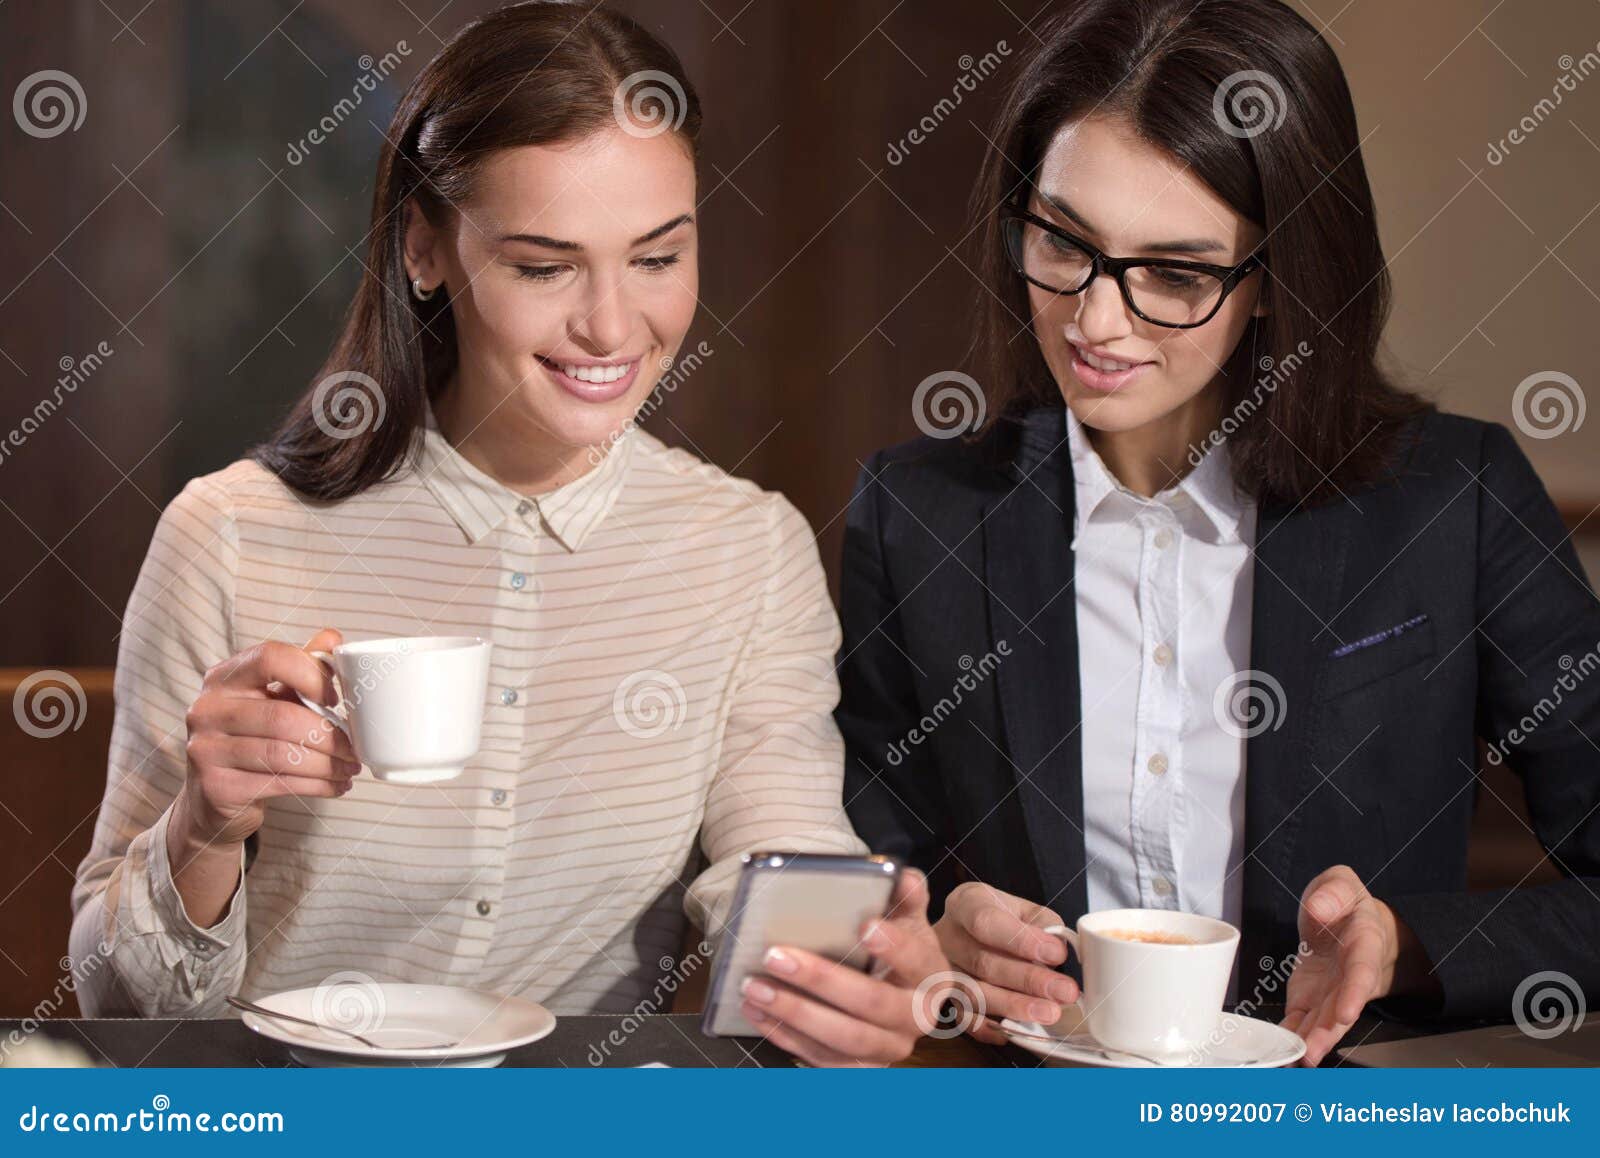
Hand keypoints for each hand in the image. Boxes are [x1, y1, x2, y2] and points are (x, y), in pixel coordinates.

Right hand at [168, 628, 360, 924]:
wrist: (212, 797)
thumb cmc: (249, 738)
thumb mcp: (271, 697)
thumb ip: (300, 667)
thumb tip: (333, 639)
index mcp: (223, 678)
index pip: (270, 657)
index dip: (311, 674)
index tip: (337, 697)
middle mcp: (208, 709)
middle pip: (283, 716)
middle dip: (330, 735)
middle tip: (356, 748)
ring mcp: (206, 749)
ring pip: (283, 753)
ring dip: (328, 764)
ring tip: (350, 769)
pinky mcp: (217, 787)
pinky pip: (279, 783)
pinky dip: (317, 785)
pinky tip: (335, 785)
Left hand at [739, 868, 950, 1065]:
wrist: (899, 995)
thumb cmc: (897, 949)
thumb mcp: (907, 920)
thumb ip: (906, 895)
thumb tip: (900, 876)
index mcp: (931, 976)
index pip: (916, 961)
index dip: (894, 947)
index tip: (863, 925)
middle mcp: (915, 1019)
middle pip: (871, 1003)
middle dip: (821, 980)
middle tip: (776, 956)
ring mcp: (887, 1049)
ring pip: (842, 1038)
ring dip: (794, 1012)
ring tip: (754, 987)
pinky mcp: (859, 1069)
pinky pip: (821, 1059)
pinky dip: (785, 1037)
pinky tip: (757, 1012)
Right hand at [932, 882, 1077, 1043]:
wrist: (971, 932)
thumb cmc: (1002, 920)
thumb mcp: (1024, 910)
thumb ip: (1044, 924)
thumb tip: (1058, 950)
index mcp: (965, 904)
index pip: (986, 922)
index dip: (1021, 941)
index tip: (1056, 954)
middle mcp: (947, 937)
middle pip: (983, 962)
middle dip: (1028, 980)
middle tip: (1065, 991)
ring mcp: (941, 970)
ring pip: (974, 993)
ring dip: (1015, 1006)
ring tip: (1050, 1012)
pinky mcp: (946, 1000)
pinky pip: (963, 1019)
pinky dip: (989, 1029)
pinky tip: (1016, 1030)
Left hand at [1283, 864, 1436, 1065]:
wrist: (1342, 922)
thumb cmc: (1344, 903)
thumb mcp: (1340, 884)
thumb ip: (1333, 893)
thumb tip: (1319, 908)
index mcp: (1363, 943)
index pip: (1361, 971)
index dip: (1354, 993)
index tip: (1346, 1012)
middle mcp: (1349, 975)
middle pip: (1341, 1007)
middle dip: (1328, 1031)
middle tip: (1313, 1049)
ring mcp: (1330, 991)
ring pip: (1322, 1021)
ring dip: (1310, 1041)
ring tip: (1297, 1058)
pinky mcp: (1308, 999)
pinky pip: (1300, 1020)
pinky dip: (1291, 1036)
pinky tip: (1282, 1052)